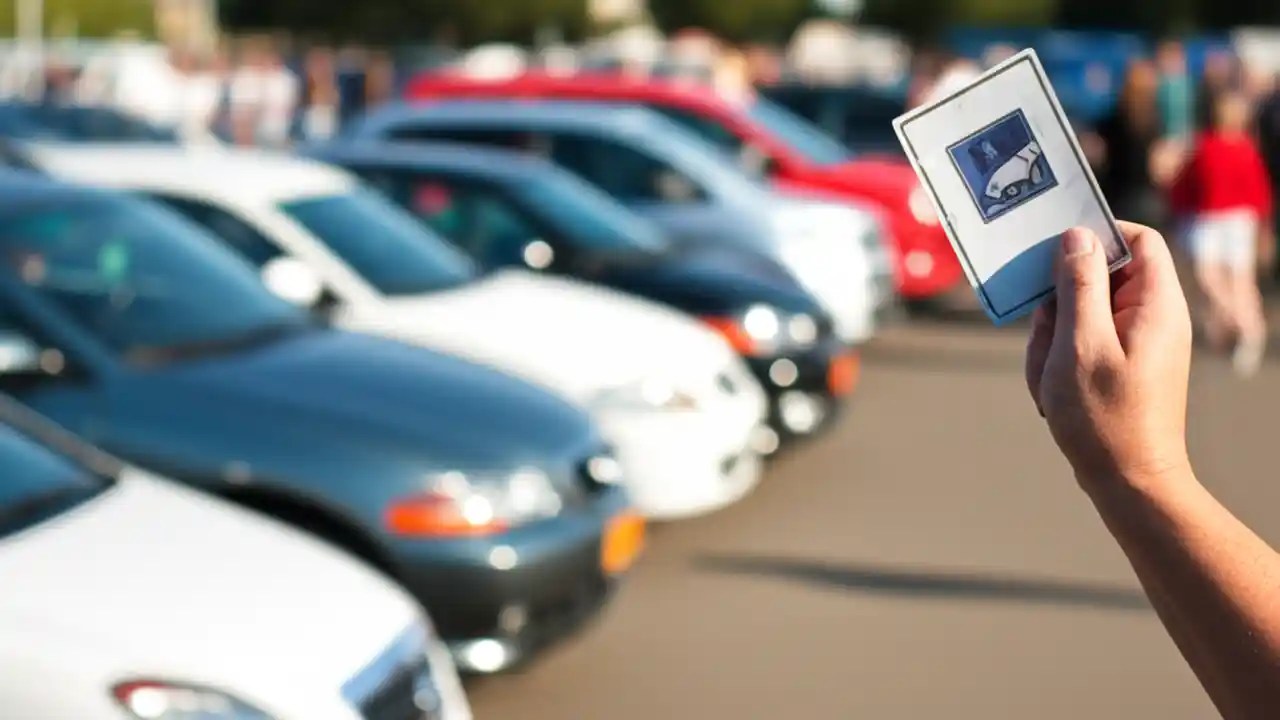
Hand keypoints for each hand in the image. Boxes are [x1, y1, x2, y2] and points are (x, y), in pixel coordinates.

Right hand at [1025, 223, 1193, 490]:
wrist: (1128, 482)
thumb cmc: (1104, 418)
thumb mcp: (1080, 344)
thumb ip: (1079, 284)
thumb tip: (1077, 237)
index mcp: (1156, 303)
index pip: (1138, 239)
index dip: (1097, 236)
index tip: (1055, 254)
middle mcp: (1153, 316)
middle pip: (1097, 277)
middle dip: (1059, 304)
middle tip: (1047, 340)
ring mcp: (1137, 341)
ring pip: (1079, 312)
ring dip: (1052, 340)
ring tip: (1050, 379)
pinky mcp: (1120, 363)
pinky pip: (1080, 342)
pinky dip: (1058, 361)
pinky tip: (1053, 393)